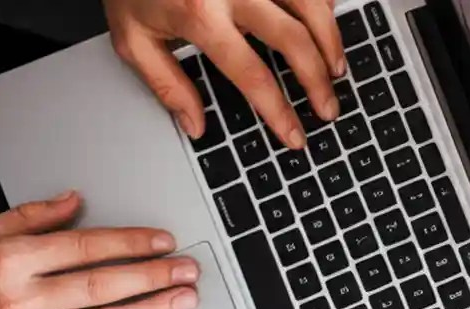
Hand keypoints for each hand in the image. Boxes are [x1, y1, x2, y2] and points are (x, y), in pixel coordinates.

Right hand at [0, 192, 199, 308]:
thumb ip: (29, 217)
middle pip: (103, 285)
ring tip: (181, 301)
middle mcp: (21, 298)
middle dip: (154, 277)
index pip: (86, 247)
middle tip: (188, 271)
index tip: (163, 242)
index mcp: (10, 259)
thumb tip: (74, 200)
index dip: (132, 243)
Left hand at [104, 0, 346, 149]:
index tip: (293, 134)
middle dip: (317, 81)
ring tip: (337, 70)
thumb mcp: (132, 38)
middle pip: (294, 40)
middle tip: (326, 108)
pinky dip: (324, 4)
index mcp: (200, 16)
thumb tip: (195, 125)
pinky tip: (327, 23)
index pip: (252, 74)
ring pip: (311, 5)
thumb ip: (166, 84)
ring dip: (331, 41)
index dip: (278, 111)